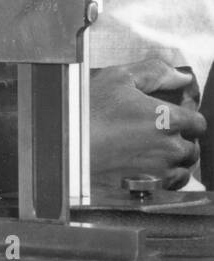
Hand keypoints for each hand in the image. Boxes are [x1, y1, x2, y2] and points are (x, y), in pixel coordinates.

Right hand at [90, 59, 204, 189]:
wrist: (64, 146)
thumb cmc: (87, 111)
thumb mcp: (118, 78)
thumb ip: (156, 72)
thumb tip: (182, 77)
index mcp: (168, 118)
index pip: (197, 121)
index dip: (185, 116)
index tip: (170, 115)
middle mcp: (170, 147)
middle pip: (192, 145)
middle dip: (179, 138)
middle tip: (155, 133)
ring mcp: (160, 170)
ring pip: (184, 166)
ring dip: (174, 158)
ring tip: (149, 150)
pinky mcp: (148, 188)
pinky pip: (171, 184)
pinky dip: (165, 176)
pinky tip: (146, 166)